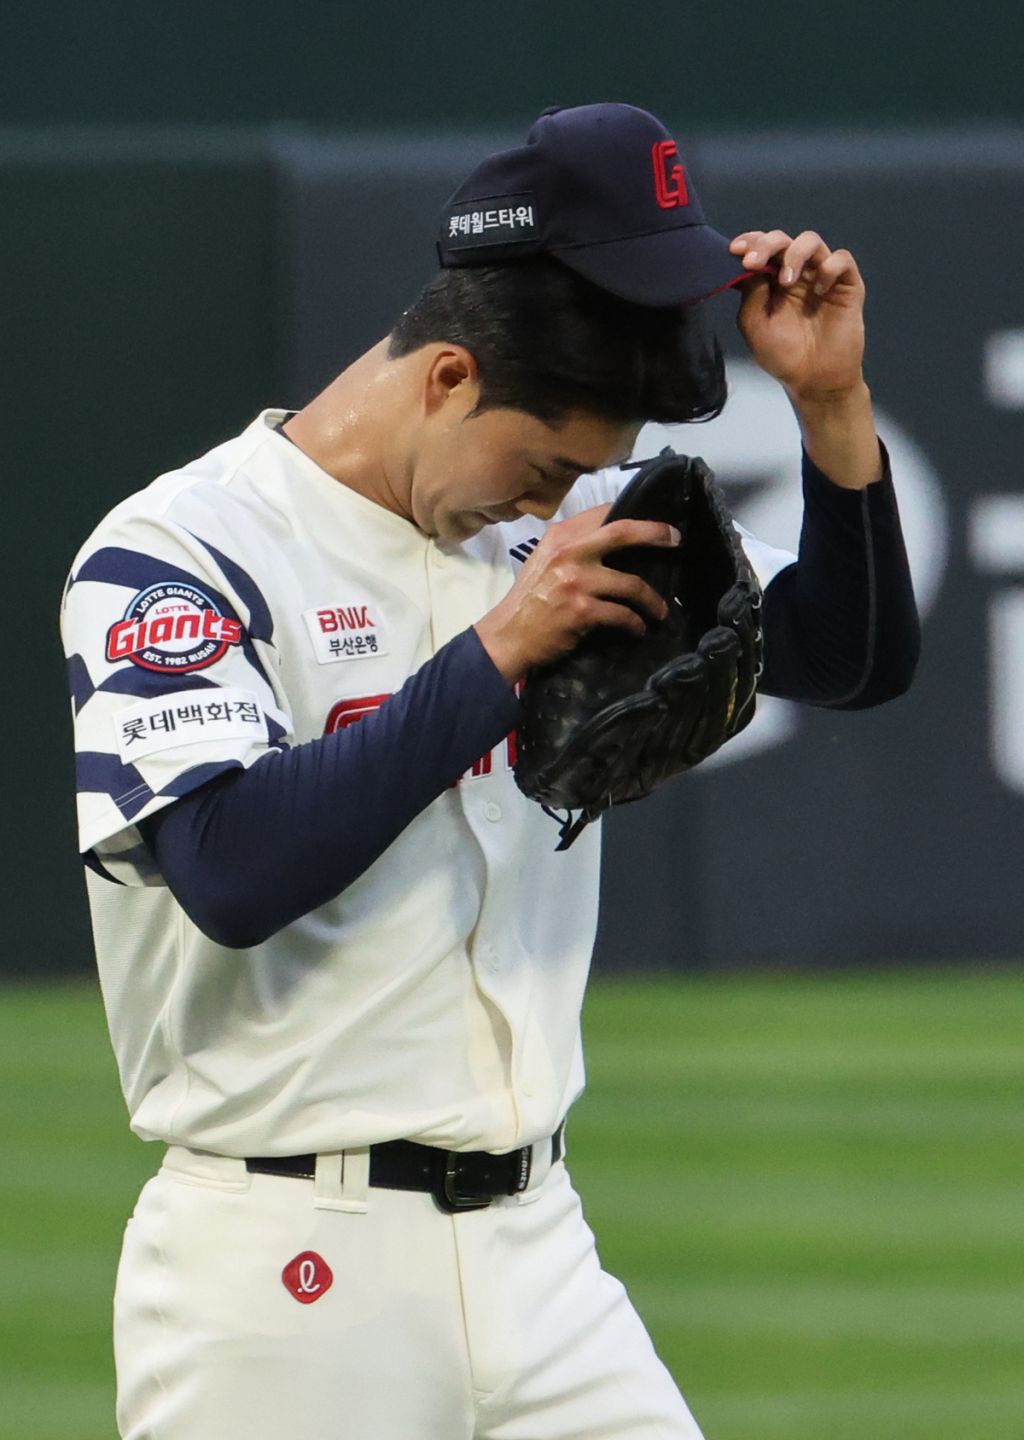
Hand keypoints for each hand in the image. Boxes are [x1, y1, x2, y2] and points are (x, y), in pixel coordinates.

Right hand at [475, 505, 677, 681]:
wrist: (509, 635)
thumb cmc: (530, 599)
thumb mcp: (546, 560)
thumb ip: (575, 546)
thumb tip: (616, 539)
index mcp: (561, 536)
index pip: (605, 514)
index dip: (635, 516)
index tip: (656, 524)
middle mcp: (569, 552)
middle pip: (623, 532)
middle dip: (655, 534)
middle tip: (677, 540)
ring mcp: (577, 581)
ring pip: (631, 584)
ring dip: (652, 599)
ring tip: (660, 611)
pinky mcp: (582, 611)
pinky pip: (622, 615)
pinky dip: (635, 623)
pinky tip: (638, 629)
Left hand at [730, 229, 866, 400]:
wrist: (814, 380)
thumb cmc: (783, 356)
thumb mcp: (755, 327)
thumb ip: (751, 295)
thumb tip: (750, 266)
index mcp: (772, 281)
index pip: (761, 250)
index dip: (750, 242)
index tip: (734, 250)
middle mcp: (796, 273)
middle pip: (783, 240)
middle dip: (766, 244)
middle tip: (753, 261)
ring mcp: (821, 277)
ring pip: (811, 241)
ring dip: (795, 254)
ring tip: (786, 280)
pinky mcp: (847, 285)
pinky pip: (842, 259)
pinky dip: (829, 268)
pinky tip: (819, 290)